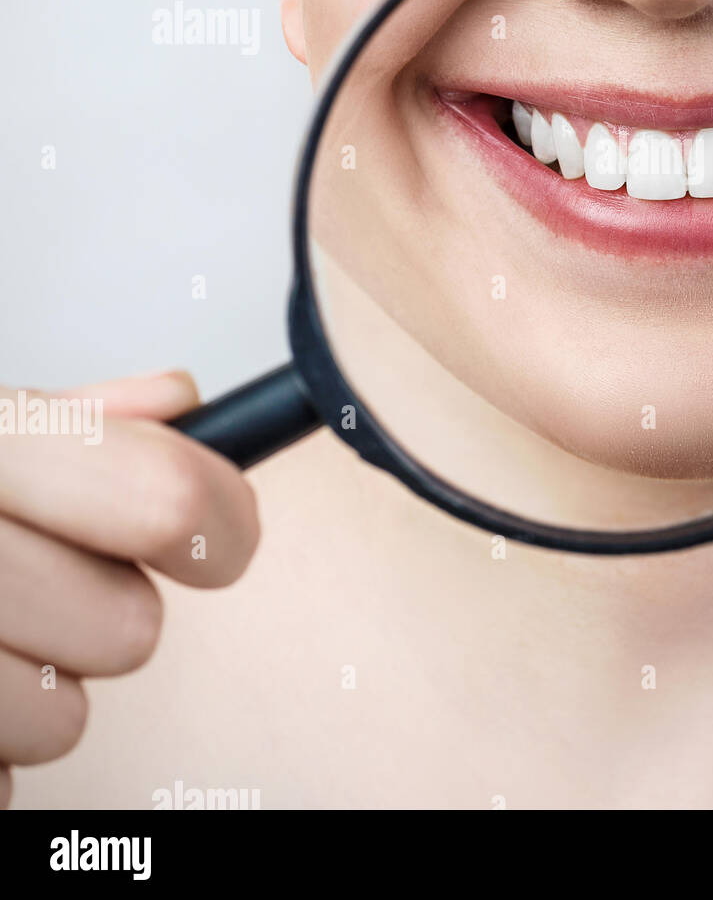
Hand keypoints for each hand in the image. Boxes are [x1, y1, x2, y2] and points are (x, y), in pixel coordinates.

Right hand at [0, 371, 259, 805]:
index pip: (168, 500)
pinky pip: (7, 777)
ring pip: (66, 723)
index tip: (224, 532)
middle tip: (45, 584)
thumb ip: (77, 421)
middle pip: (131, 631)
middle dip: (103, 609)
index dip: (220, 521)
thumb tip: (180, 403)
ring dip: (38, 686)